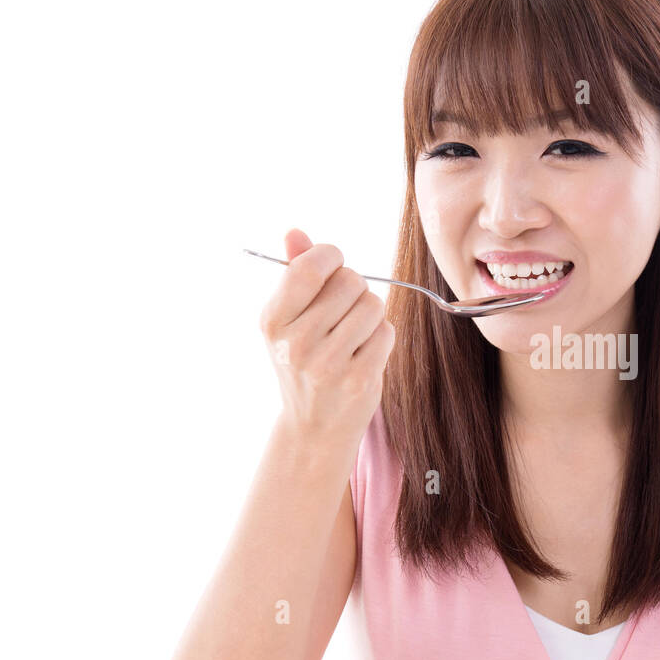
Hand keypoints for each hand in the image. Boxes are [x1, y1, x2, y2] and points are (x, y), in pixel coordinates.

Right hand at [259, 228, 395, 448]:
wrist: (313, 427)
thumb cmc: (304, 362)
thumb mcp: (288, 320)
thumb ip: (294, 273)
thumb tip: (295, 232)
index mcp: (272, 321)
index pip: (309, 267)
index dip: (331, 257)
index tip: (332, 268)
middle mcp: (296, 343)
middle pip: (350, 281)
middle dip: (354, 289)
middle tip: (343, 311)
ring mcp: (328, 364)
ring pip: (373, 305)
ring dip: (371, 314)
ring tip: (353, 334)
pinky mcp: (359, 379)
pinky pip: (387, 332)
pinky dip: (382, 337)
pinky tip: (364, 353)